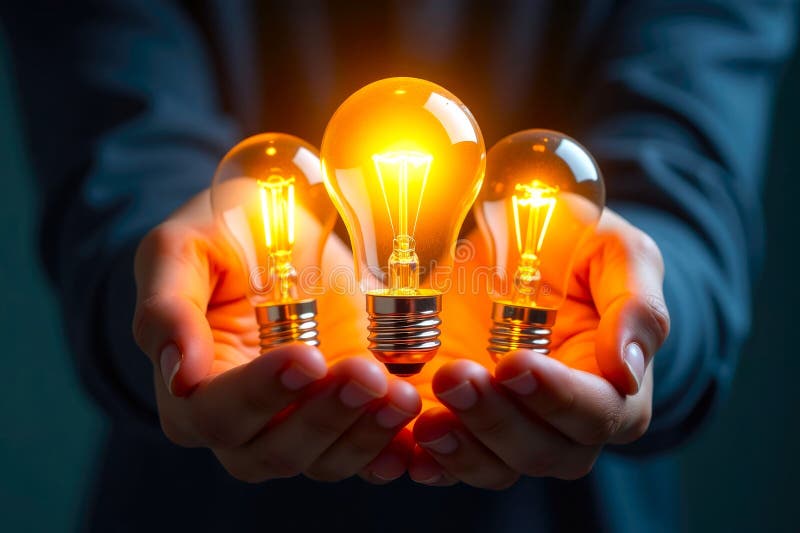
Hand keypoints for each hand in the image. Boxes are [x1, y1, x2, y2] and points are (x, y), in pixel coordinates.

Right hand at [132, 190, 420, 482]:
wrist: (281, 230)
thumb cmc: (222, 234)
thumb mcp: (180, 249)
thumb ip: (166, 307)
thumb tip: (177, 373)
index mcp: (191, 389)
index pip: (216, 413)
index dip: (259, 394)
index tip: (305, 356)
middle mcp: (242, 423)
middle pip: (273, 450)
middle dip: (324, 416)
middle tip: (367, 373)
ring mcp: (296, 426)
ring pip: (324, 461)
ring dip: (365, 434)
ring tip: (401, 395)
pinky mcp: (342, 420)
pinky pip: (365, 455)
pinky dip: (392, 451)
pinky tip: (417, 432)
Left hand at [407, 208, 669, 487]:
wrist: (516, 243)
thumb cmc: (577, 247)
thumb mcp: (618, 252)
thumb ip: (636, 304)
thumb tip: (627, 369)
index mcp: (613, 388)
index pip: (597, 414)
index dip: (557, 398)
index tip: (514, 363)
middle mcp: (563, 422)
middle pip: (543, 451)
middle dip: (497, 419)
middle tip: (455, 377)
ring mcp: (510, 429)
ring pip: (496, 468)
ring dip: (461, 448)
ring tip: (426, 417)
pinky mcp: (465, 426)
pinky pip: (449, 465)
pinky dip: (429, 463)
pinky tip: (406, 448)